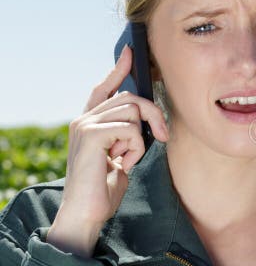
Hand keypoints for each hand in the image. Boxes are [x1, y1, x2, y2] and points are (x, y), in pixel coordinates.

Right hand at [47, 45, 169, 256]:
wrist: (87, 214)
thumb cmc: (105, 189)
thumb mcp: (121, 156)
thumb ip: (128, 135)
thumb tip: (147, 121)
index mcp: (90, 122)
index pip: (104, 88)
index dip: (118, 70)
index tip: (130, 52)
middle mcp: (84, 119)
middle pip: (130, 97)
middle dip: (153, 114)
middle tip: (161, 137)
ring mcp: (85, 125)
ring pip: (132, 110)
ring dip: (141, 138)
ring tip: (128, 159)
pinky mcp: (91, 135)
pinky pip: (130, 128)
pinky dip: (135, 147)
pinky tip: (123, 164)